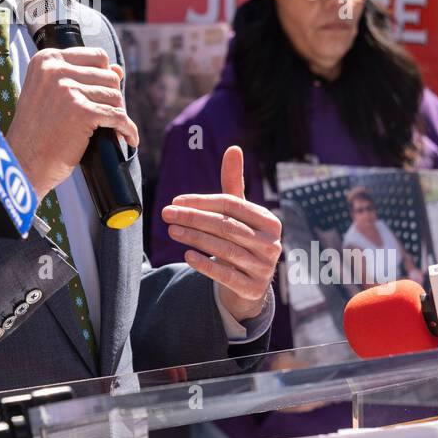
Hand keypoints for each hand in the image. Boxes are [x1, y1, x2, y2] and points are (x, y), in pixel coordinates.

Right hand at [4, 47, 137, 196]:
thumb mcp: (52, 94)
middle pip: (109, 76)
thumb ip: (83, 77)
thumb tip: (119, 69)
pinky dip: (128, 129)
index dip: (105, 77)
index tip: (101, 96)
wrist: (23, 161)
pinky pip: (119, 116)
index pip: (97, 56)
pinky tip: (129, 139)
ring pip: (115, 96)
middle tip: (106, 117)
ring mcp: (68, 89)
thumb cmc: (37, 130)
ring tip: (112, 129)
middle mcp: (55, 69)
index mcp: (47, 59)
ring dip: (118, 114)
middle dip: (112, 98)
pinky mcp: (81, 112)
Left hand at [163, 146, 281, 322]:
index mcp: (268, 220)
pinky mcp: (252, 288)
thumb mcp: (240, 213)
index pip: (231, 205)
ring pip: (224, 249)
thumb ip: (234, 183)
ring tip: (171, 231)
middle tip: (166, 214)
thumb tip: (233, 148)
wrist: (250, 283)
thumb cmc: (242, 238)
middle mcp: (271, 243)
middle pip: (226, 226)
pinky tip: (186, 255)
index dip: (202, 201)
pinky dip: (205, 265)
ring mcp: (264, 267)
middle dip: (193, 218)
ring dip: (194, 238)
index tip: (176, 200)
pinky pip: (226, 275)